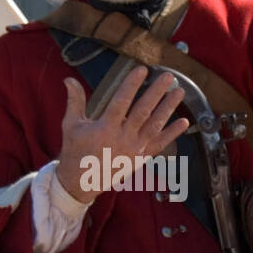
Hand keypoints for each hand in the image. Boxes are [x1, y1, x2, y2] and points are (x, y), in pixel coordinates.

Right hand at [56, 65, 188, 203]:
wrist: (81, 182)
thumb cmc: (75, 151)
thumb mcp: (71, 125)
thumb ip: (75, 101)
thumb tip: (69, 79)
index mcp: (104, 128)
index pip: (120, 102)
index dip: (131, 85)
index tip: (142, 69)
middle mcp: (122, 138)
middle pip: (143, 112)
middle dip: (156, 92)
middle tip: (168, 76)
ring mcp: (134, 149)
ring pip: (155, 126)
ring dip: (168, 108)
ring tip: (179, 92)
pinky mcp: (140, 158)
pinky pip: (160, 145)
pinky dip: (172, 134)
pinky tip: (184, 122)